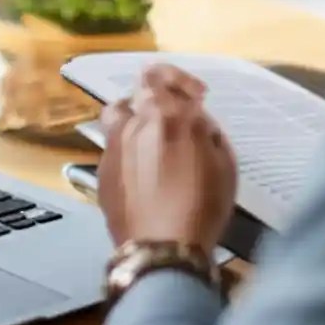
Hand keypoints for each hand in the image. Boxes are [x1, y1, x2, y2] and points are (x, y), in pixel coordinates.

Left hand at [97, 64, 237, 252]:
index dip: (178, 80)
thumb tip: (195, 118)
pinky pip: (112, 147)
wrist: (161, 250)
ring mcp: (111, 148)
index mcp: (163, 117)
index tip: (195, 97)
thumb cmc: (201, 208)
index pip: (157, 75)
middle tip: (176, 119)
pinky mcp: (101, 172)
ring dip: (136, 120)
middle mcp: (131, 126)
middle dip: (158, 101)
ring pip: (117, 116)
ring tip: (154, 140)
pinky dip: (128, 149)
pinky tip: (143, 172)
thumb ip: (206, 131)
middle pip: (136, 94)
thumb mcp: (223, 165)